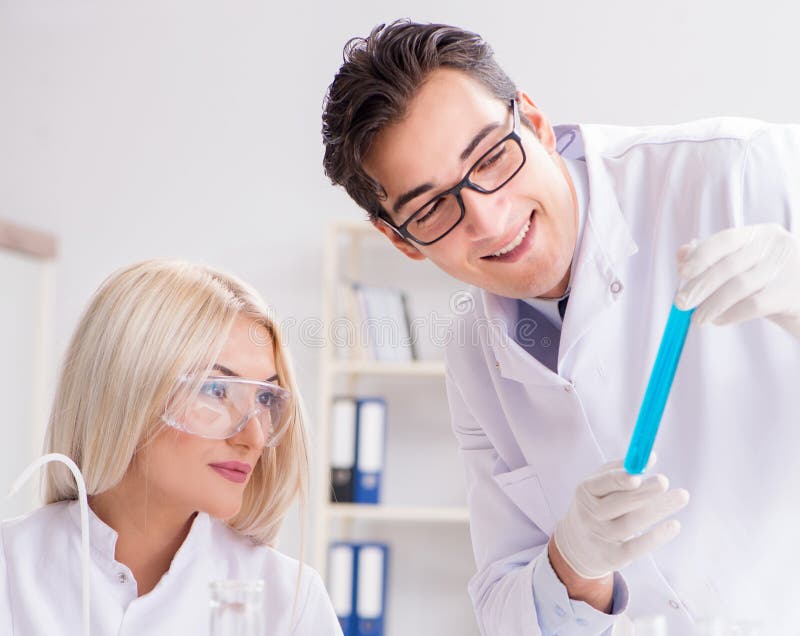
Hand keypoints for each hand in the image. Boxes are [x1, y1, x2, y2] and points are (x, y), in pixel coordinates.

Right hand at [552, 456, 688, 579]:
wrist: (576, 545)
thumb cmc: (595, 505)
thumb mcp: (598, 485)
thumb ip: (621, 469)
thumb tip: (650, 457)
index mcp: (585, 491)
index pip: (601, 483)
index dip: (619, 479)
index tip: (638, 474)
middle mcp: (590, 515)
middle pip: (618, 503)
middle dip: (642, 492)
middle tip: (664, 481)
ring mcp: (601, 537)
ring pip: (631, 523)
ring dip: (658, 509)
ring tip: (682, 496)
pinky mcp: (613, 557)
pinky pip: (637, 547)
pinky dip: (656, 537)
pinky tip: (674, 525)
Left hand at [675, 223, 799, 337]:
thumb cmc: (772, 284)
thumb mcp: (745, 268)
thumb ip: (714, 258)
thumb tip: (682, 253)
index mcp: (761, 234)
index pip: (725, 239)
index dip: (700, 256)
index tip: (681, 274)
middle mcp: (776, 246)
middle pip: (729, 265)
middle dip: (700, 285)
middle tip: (680, 303)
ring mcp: (789, 268)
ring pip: (739, 286)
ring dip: (711, 305)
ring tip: (697, 319)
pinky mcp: (794, 293)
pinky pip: (754, 305)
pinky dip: (731, 314)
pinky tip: (719, 320)